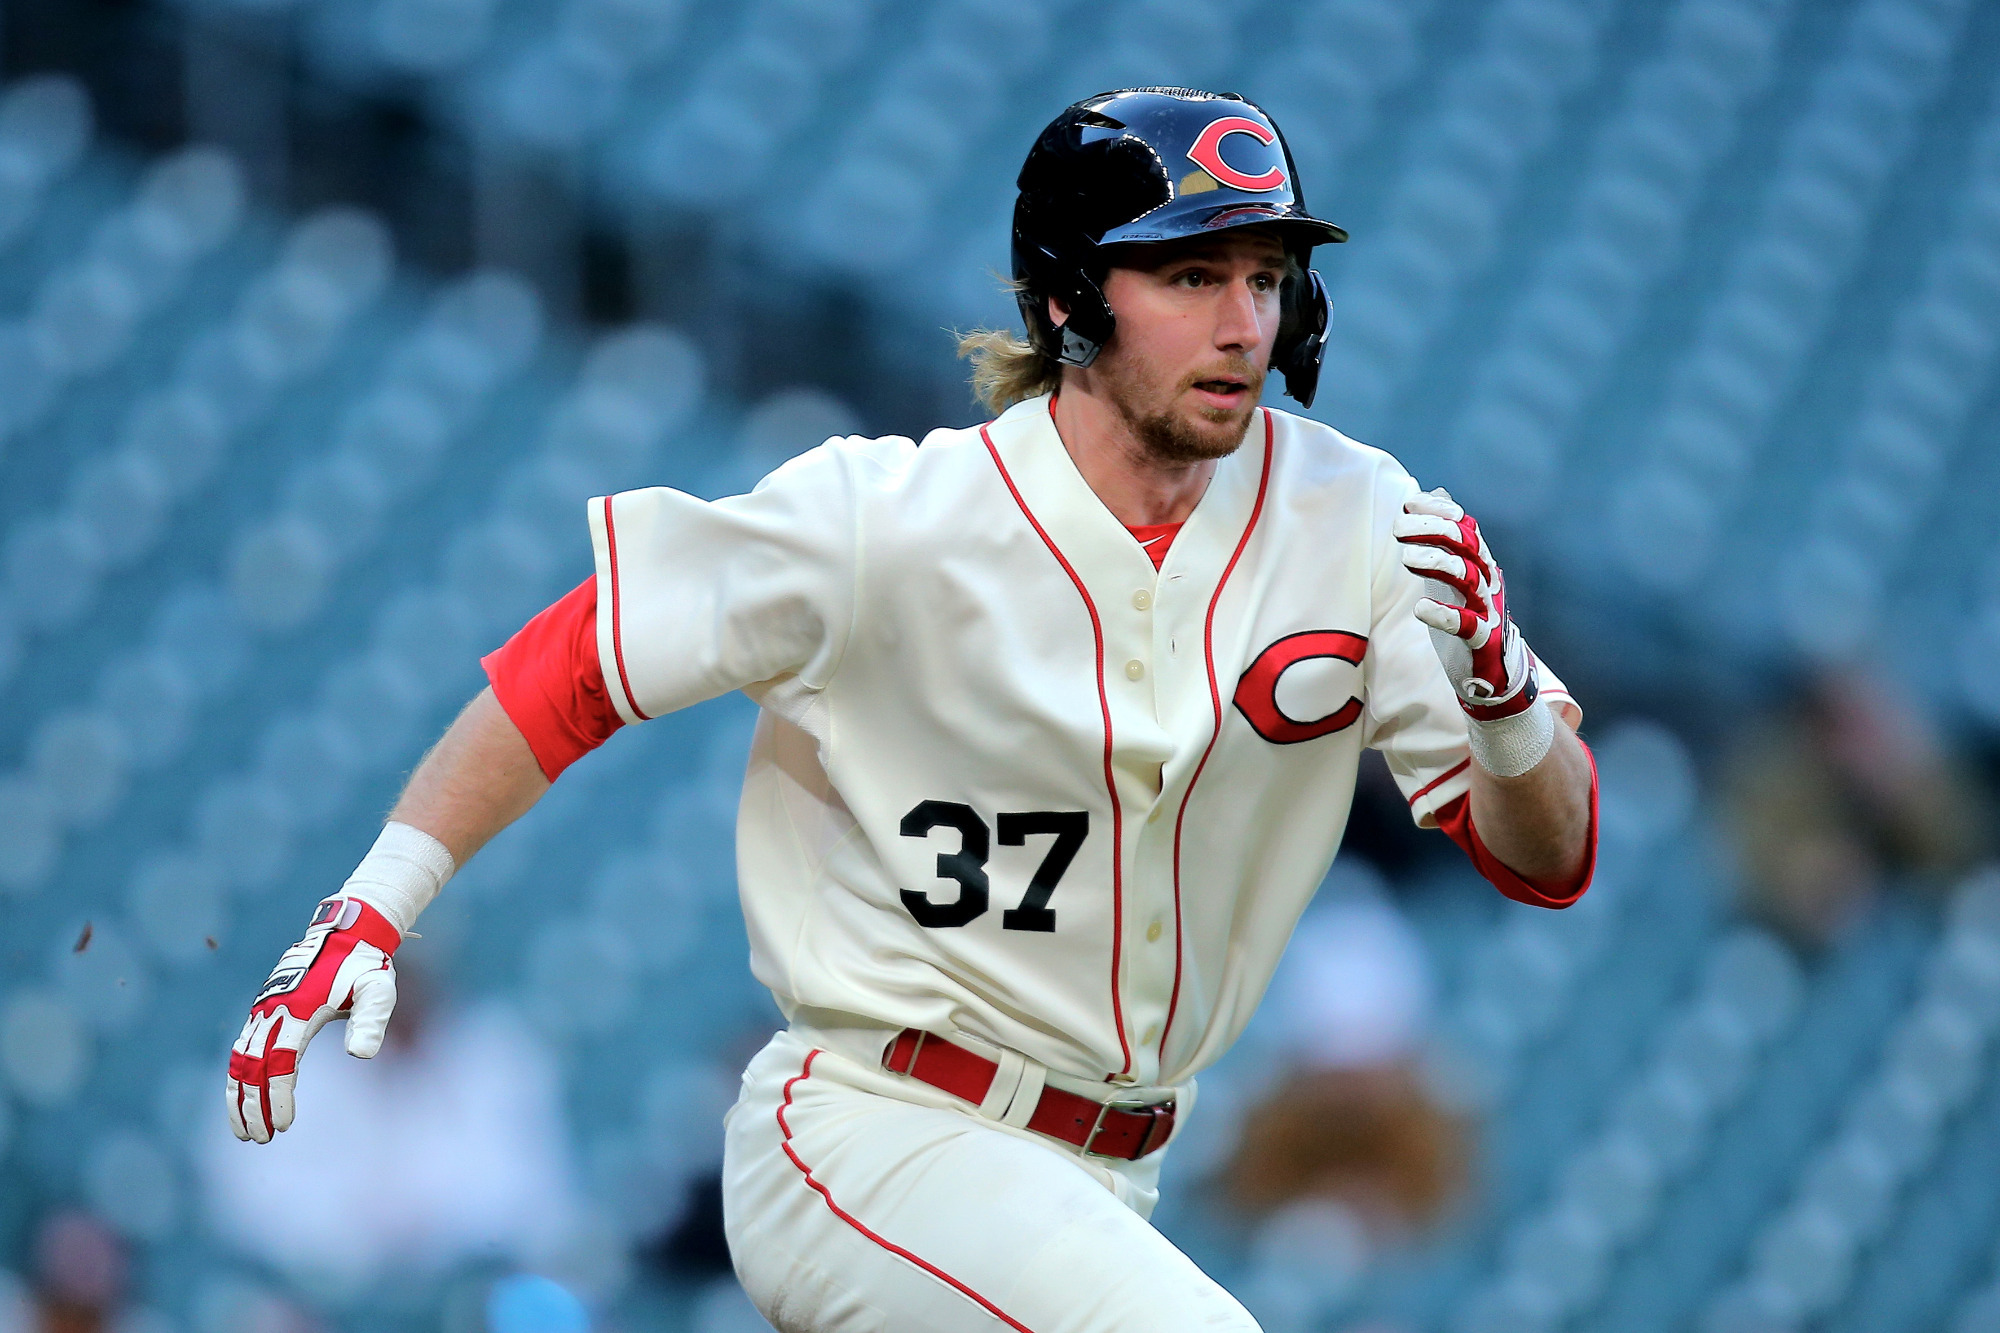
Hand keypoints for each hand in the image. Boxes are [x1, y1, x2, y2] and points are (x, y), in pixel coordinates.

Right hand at [226, 896, 401, 1141]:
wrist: (346, 934)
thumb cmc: (366, 966)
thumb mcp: (378, 990)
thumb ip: (372, 1020)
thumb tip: (361, 1055)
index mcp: (298, 1007)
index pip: (280, 1061)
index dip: (278, 1094)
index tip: (284, 1123)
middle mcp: (273, 1009)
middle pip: (252, 1066)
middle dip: (252, 1106)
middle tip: (261, 1139)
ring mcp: (263, 1008)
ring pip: (240, 1060)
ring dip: (238, 1097)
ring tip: (245, 1132)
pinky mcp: (262, 1010)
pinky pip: (242, 1049)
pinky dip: (238, 1078)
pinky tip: (243, 1101)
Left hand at [1394, 488, 1536, 719]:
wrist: (1495, 669)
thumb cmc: (1469, 615)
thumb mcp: (1454, 573)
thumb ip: (1445, 539)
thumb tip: (1437, 494)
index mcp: (1480, 562)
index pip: (1464, 525)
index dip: (1439, 511)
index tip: (1410, 504)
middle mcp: (1487, 579)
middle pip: (1466, 544)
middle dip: (1432, 530)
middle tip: (1398, 528)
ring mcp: (1487, 608)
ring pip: (1468, 576)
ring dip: (1437, 562)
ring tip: (1407, 559)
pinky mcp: (1483, 639)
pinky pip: (1468, 624)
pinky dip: (1446, 615)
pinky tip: (1422, 608)